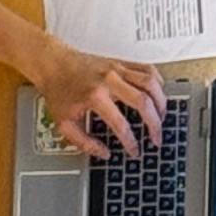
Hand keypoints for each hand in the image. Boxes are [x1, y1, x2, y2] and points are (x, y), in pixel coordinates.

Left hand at [36, 46, 164, 156]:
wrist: (53, 63)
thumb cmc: (58, 90)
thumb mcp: (63, 122)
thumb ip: (83, 142)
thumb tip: (103, 152)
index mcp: (94, 96)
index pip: (121, 124)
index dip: (131, 142)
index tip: (135, 150)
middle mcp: (109, 81)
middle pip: (144, 102)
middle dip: (155, 124)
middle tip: (156, 138)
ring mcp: (118, 69)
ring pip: (151, 83)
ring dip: (161, 103)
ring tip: (162, 117)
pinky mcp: (122, 62)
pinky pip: (148, 69)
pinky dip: (158, 83)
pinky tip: (157, 95)